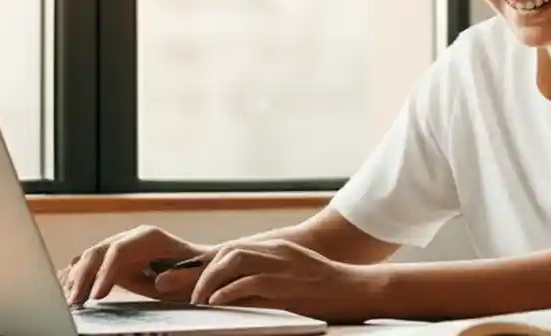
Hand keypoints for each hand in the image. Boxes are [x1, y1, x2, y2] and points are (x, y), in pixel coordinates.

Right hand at [57, 225, 209, 305]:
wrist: (201, 266)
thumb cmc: (200, 271)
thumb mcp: (195, 274)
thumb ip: (180, 276)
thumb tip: (159, 281)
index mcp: (149, 237)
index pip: (118, 250)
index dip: (105, 272)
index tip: (98, 295)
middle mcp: (131, 238)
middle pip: (99, 252)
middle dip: (84, 277)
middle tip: (76, 302)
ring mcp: (121, 249)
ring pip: (91, 259)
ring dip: (77, 279)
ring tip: (69, 301)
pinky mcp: (116, 263)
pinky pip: (92, 267)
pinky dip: (78, 277)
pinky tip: (67, 290)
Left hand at [176, 239, 384, 322]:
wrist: (356, 289)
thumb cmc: (329, 288)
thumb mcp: (297, 273)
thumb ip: (272, 274)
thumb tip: (241, 291)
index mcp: (279, 249)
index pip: (234, 248)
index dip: (210, 264)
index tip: (194, 281)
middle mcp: (277, 253)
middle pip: (229, 251)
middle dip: (204, 272)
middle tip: (193, 294)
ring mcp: (281, 267)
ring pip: (233, 261)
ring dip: (210, 281)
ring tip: (202, 300)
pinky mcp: (285, 286)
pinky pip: (248, 283)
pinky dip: (227, 292)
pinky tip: (216, 303)